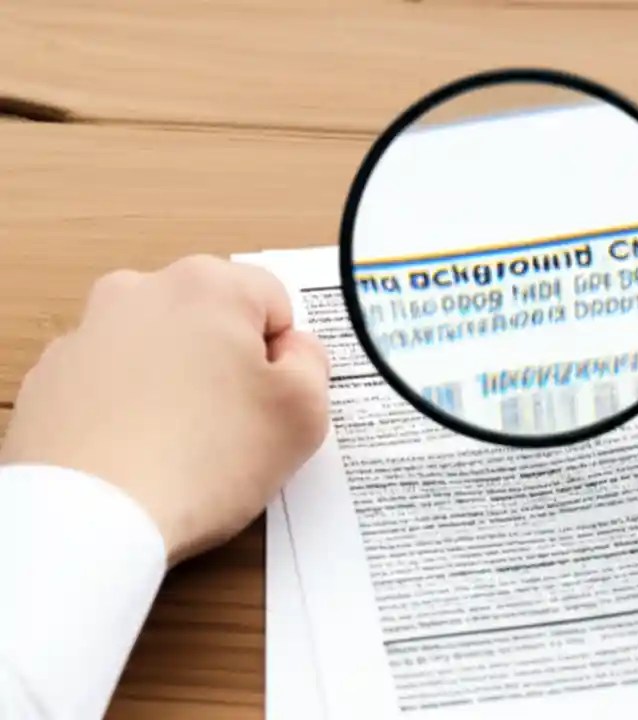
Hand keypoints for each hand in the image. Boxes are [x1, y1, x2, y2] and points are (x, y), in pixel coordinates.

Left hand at [0, 256, 329, 565]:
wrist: (87, 519)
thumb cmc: (203, 461)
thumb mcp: (302, 414)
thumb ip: (312, 364)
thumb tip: (290, 351)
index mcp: (208, 286)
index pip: (273, 303)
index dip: (284, 358)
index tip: (271, 404)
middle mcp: (140, 291)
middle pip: (212, 319)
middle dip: (228, 363)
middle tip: (234, 426)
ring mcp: (86, 334)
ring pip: (160, 349)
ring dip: (179, 383)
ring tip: (184, 446)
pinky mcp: (51, 379)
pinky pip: (112, 382)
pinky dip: (131, 408)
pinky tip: (140, 454)